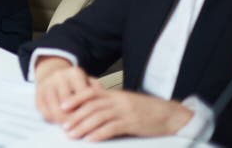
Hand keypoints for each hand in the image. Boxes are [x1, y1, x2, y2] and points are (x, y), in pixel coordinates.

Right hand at [34, 57, 100, 123]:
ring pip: (55, 108)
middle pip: (68, 102)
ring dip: (63, 120)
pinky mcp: (37, 91)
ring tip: (70, 127)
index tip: (93, 119)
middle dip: (75, 117)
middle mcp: (59, 76)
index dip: (88, 109)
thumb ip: (97, 89)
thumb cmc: (74, 81)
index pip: (83, 94)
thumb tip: (103, 99)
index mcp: (74, 73)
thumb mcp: (87, 80)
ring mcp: (47, 84)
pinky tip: (58, 121)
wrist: (52, 71)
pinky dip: (51, 118)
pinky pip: (43, 109)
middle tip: (81, 127)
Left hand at [61, 88, 192, 140]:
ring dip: (83, 126)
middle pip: (91, 106)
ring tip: (73, 135)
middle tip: (64, 127)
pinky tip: (90, 140)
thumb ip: (109, 103)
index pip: (90, 93)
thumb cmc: (145, 110)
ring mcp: (125, 111)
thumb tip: (90, 110)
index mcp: (115, 94)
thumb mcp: (125, 102)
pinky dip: (99, 134)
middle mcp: (118, 100)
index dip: (75, 99)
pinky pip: (112, 128)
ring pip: (99, 117)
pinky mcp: (132, 123)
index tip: (62, 107)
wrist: (169, 114)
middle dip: (75, 117)